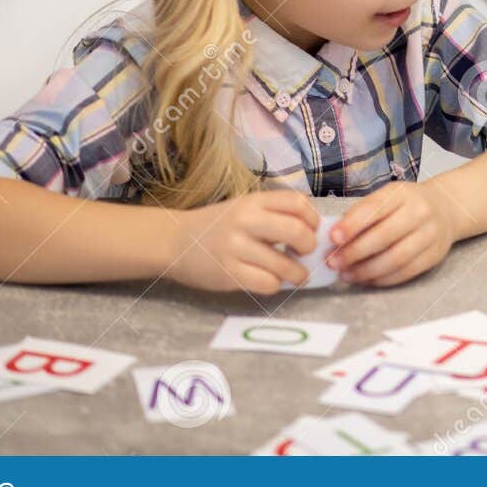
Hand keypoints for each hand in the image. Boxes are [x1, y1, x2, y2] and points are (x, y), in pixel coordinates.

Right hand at [164, 189, 318, 293]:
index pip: (297, 203)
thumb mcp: (244, 208)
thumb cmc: (217, 226)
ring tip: (296, 275)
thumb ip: (273, 214)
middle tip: (306, 253)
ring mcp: (236, 247)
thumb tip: (312, 232)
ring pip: (284, 264)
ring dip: (298, 273)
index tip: (311, 230)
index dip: (313, 219)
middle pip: (297, 231)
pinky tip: (270, 281)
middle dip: (309, 246)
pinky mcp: (228, 273)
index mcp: (253, 201)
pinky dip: (275, 285)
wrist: (173, 242)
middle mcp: (245, 221)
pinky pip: (267, 282)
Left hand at [329, 180, 461, 286]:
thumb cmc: (406, 204)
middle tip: (333, 262)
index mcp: (401, 193)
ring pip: (395, 259)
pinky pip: (406, 272)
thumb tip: (334, 238)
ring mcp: (430, 235)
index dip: (352, 225)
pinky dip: (382, 279)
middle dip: (354, 252)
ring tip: (346, 275)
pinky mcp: (434, 256)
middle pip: (384, 236)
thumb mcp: (387, 198)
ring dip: (366, 271)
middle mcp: (419, 212)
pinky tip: (365, 279)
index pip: (375, 209)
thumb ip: (362, 214)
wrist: (446, 209)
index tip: (332, 238)